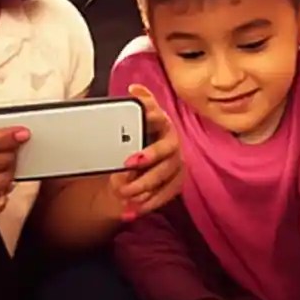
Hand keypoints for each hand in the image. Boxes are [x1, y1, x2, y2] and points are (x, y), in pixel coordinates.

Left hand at [108, 83, 183, 220]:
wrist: (137, 162)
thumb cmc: (134, 137)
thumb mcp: (130, 118)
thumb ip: (134, 105)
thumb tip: (135, 89)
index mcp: (160, 120)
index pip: (158, 123)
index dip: (146, 134)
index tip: (130, 154)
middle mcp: (172, 141)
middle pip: (164, 153)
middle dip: (146, 163)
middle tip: (125, 170)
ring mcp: (176, 162)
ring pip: (164, 176)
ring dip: (143, 187)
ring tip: (122, 193)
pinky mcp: (177, 181)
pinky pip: (165, 194)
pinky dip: (148, 203)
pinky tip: (131, 210)